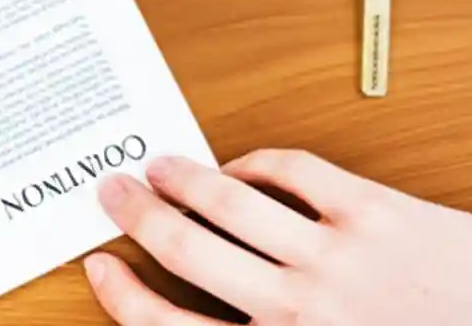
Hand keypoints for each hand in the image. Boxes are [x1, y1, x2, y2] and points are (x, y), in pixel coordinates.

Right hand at [87, 150, 471, 324]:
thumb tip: (217, 316)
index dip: (123, 295)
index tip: (99, 267)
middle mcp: (299, 308)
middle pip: (187, 249)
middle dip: (136, 217)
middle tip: (113, 194)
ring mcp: (334, 253)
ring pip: (229, 201)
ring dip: (182, 178)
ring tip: (159, 163)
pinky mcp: (372, 208)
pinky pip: (294, 172)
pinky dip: (256, 162)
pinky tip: (242, 162)